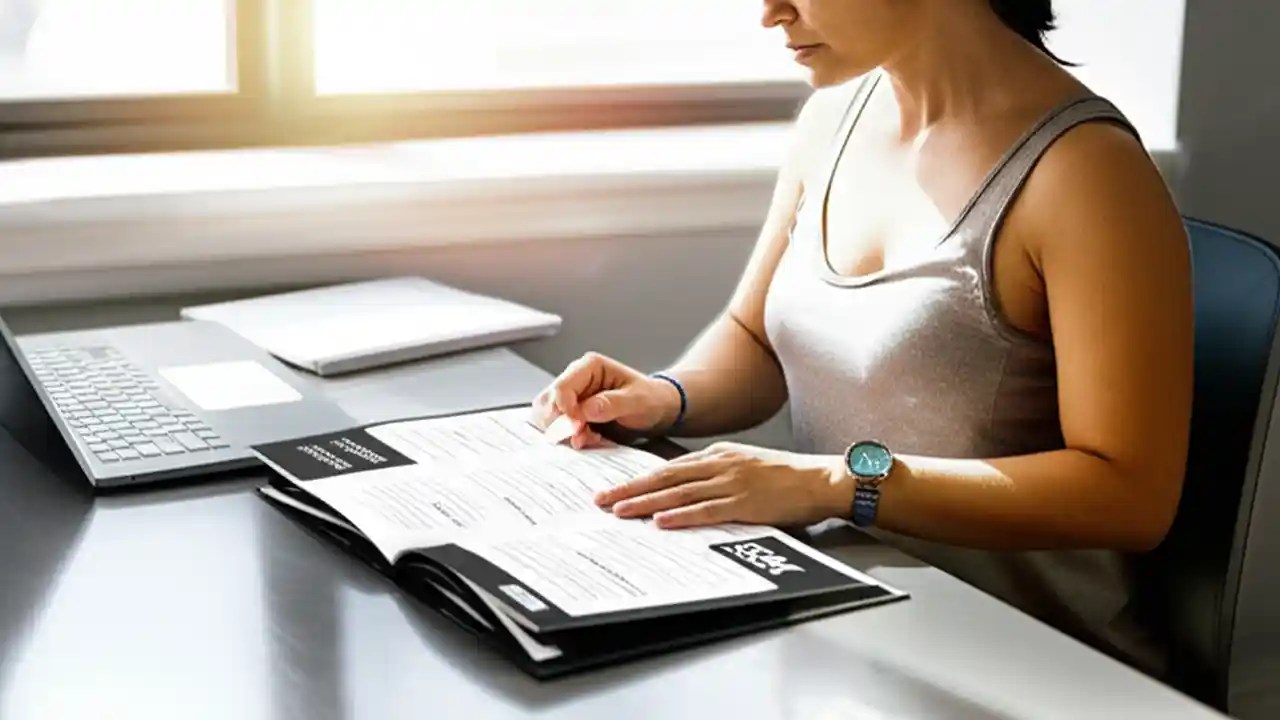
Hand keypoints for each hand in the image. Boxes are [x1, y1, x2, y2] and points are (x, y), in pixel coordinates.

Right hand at [530, 352, 681, 448]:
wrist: (656, 408)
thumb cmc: (649, 398)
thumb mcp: (638, 400)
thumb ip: (612, 403)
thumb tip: (586, 410)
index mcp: (590, 366)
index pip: (562, 387)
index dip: (566, 411)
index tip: (579, 428)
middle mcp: (575, 378)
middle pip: (548, 402)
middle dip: (562, 424)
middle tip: (584, 436)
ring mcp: (571, 396)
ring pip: (547, 416)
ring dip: (564, 433)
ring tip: (589, 437)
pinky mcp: (571, 412)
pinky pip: (557, 427)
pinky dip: (569, 437)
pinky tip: (588, 439)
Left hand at [595, 442, 852, 529]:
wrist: (820, 479)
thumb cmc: (787, 477)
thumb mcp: (745, 464)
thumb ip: (715, 473)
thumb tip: (685, 489)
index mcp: (718, 455)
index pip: (669, 467)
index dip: (640, 478)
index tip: (616, 487)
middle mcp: (720, 464)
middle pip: (664, 477)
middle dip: (630, 489)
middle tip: (602, 500)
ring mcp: (731, 483)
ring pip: (678, 493)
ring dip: (645, 503)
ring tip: (619, 511)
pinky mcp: (745, 503)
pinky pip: (706, 511)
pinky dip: (680, 516)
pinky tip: (661, 521)